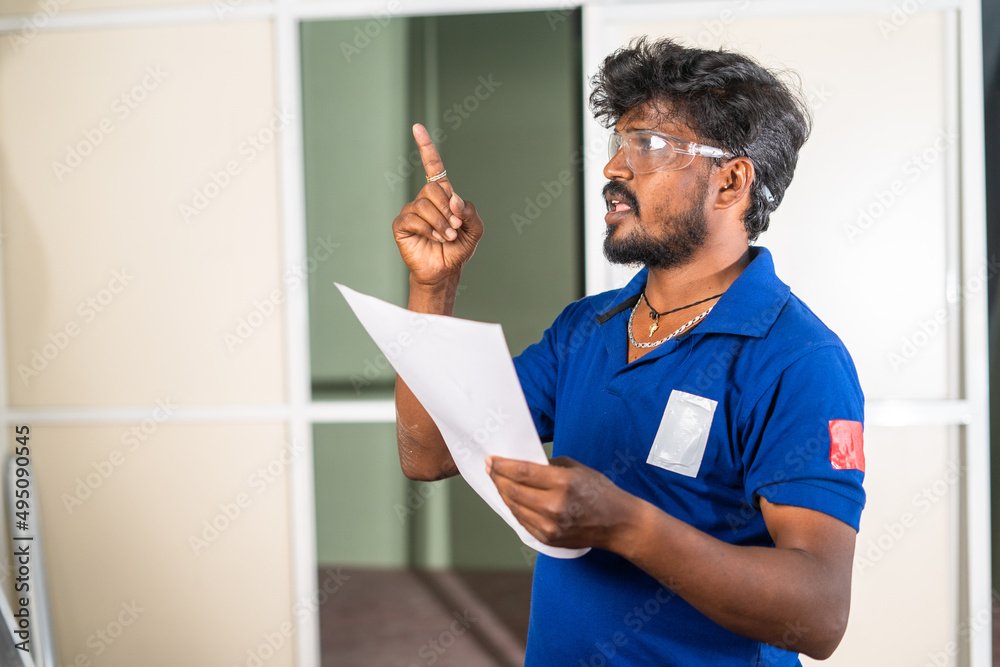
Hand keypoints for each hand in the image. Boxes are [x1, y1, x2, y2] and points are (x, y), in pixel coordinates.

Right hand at [392, 124, 483, 286]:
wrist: (445, 271)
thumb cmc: (458, 248)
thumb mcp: (474, 229)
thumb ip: (469, 211)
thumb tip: (452, 200)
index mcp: (442, 195)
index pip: (433, 167)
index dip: (426, 147)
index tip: (417, 128)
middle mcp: (425, 200)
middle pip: (433, 189)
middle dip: (447, 209)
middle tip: (455, 226)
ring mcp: (412, 211)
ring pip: (424, 205)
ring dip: (440, 222)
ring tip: (447, 237)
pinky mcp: (401, 225)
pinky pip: (412, 218)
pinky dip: (428, 229)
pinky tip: (434, 238)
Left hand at [486, 455, 641, 550]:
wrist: (619, 524)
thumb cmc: (600, 492)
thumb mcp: (576, 469)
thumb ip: (548, 466)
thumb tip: (522, 464)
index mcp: (563, 483)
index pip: (521, 472)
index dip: (502, 465)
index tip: (491, 460)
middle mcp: (554, 506)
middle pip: (513, 491)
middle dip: (497, 478)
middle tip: (490, 469)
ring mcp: (550, 526)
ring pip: (514, 507)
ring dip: (503, 493)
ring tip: (498, 482)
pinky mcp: (548, 539)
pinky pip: (522, 521)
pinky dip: (514, 508)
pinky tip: (511, 498)